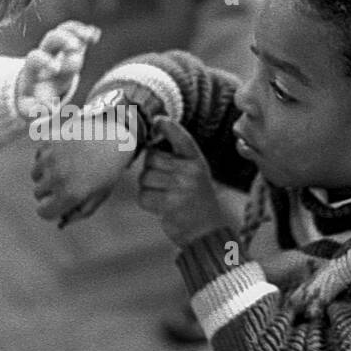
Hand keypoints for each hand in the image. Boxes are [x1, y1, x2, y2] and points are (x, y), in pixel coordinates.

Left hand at [15, 21, 101, 117]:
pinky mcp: (70, 47)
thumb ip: (35, 109)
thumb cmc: (34, 98)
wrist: (36, 87)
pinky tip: (95, 34)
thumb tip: (47, 110)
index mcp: (34, 68)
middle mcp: (45, 54)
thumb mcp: (30, 106)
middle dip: (63, 40)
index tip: (56, 69)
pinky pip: (76, 34)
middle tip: (74, 47)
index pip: (35, 57)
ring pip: (64, 31)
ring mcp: (58, 48)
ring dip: (77, 32)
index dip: (44, 60)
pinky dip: (86, 33)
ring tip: (89, 36)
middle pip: (51, 38)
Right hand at [31, 102, 135, 224]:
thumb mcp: (99, 196)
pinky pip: (38, 156)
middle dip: (50, 191)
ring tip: (66, 167)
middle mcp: (57, 177)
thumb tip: (59, 222)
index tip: (59, 204)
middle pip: (38, 194)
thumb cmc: (108, 170)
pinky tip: (65, 153)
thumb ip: (79, 213)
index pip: (43, 212)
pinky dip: (47, 157)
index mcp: (70, 195)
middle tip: (68, 181)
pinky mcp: (48, 142)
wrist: (115, 135)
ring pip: (35, 175)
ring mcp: (50, 158)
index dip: (51, 210)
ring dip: (46, 174)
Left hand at [137, 117, 232, 245]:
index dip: (168, 126)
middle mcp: (190, 171)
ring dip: (148, 187)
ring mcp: (180, 187)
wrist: (207, 230)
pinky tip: (162, 205)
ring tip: (164, 195)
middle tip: (163, 180)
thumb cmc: (195, 198)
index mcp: (196, 160)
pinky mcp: (169, 204)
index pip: (181, 138)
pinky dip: (147, 202)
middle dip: (150, 168)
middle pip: (151, 158)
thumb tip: (146, 143)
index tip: (157, 120)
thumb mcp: (194, 173)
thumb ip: (176, 157)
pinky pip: (143, 196)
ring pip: (145, 178)